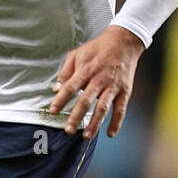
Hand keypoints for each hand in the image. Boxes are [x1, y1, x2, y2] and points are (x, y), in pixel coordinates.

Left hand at [48, 25, 145, 139]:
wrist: (124, 42)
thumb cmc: (97, 49)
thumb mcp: (77, 54)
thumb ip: (66, 72)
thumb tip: (56, 88)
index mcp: (86, 70)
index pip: (70, 87)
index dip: (61, 100)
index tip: (53, 111)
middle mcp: (99, 79)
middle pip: (86, 100)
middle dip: (76, 116)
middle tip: (68, 130)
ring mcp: (113, 86)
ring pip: (103, 107)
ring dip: (95, 123)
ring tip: (86, 136)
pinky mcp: (125, 91)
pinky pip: (121, 109)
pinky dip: (117, 122)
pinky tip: (110, 133)